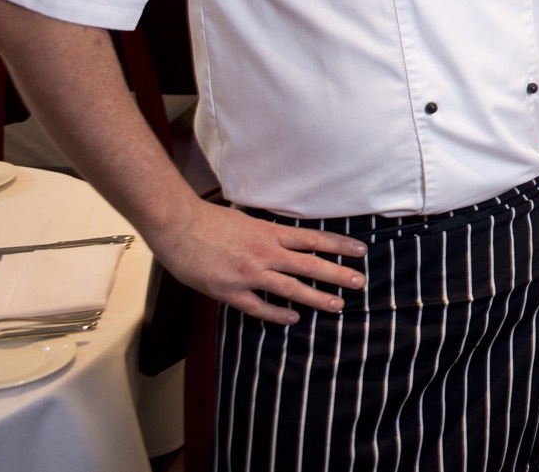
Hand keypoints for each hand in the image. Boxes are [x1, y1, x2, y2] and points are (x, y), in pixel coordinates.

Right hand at [151, 199, 367, 325]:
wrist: (178, 227)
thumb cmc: (209, 220)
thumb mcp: (247, 220)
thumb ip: (267, 232)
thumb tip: (286, 239)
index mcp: (270, 232)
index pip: (314, 239)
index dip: (340, 246)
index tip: (360, 251)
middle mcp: (265, 253)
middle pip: (310, 265)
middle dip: (338, 274)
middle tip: (360, 282)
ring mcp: (249, 273)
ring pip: (291, 288)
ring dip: (316, 297)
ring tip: (337, 305)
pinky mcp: (230, 291)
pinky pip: (259, 306)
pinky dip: (278, 313)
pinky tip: (293, 318)